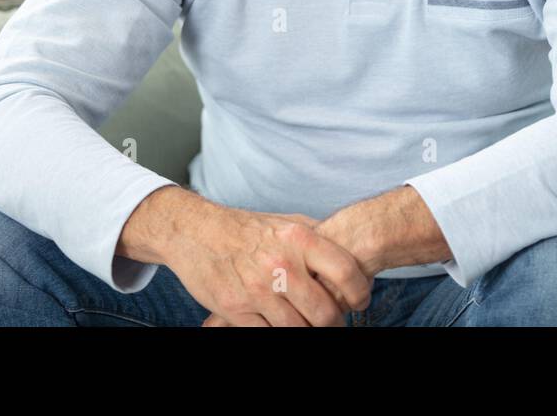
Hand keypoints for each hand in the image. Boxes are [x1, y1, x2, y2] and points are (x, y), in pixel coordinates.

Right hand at [165, 204, 370, 327]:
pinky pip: (268, 334)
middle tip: (333, 320)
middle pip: (325, 312)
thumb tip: (351, 252)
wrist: (196, 232)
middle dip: (334, 322)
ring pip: (298, 329)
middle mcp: (280, 264)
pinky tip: (282, 324)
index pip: (346, 272)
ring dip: (307, 329)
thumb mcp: (287, 222)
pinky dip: (279, 332)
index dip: (360, 292)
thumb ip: (318, 236)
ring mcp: (257, 290)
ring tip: (308, 323)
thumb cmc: (247, 229)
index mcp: (298, 239)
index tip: (360, 300)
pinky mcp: (235, 309)